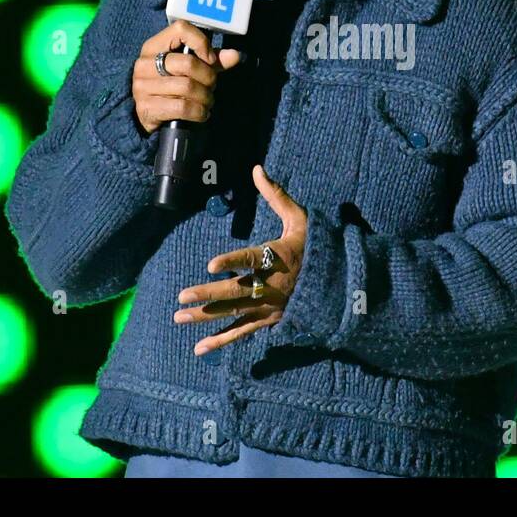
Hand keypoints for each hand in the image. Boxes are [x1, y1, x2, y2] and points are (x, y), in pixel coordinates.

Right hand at [132, 20, 242, 133]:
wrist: (144, 115)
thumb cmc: (169, 87)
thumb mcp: (187, 70)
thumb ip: (211, 61)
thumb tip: (235, 56)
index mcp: (153, 47)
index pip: (180, 29)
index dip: (201, 42)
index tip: (210, 60)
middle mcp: (144, 64)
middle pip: (188, 63)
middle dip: (208, 78)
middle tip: (211, 86)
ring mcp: (142, 86)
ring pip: (187, 87)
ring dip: (205, 98)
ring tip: (207, 101)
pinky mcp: (146, 108)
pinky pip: (182, 108)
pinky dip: (198, 112)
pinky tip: (201, 114)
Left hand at [174, 164, 306, 355]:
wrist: (337, 282)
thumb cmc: (313, 245)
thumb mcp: (299, 218)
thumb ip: (275, 195)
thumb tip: (256, 168)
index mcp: (278, 258)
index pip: (253, 260)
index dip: (233, 261)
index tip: (212, 264)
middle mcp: (272, 285)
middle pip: (236, 291)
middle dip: (208, 294)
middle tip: (182, 296)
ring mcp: (269, 306)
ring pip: (234, 313)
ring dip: (206, 316)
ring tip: (179, 317)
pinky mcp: (268, 320)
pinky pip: (242, 333)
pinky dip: (221, 341)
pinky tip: (199, 348)